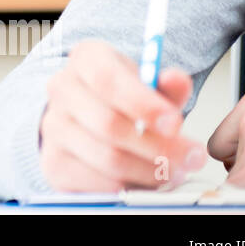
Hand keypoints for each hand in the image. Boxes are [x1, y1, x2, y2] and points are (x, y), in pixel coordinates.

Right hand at [39, 39, 206, 190]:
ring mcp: (53, 127)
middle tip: (191, 157)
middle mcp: (62, 89)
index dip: (142, 103)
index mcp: (86, 58)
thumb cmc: (123, 100)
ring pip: (107, 157)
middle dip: (158, 146)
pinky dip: (130, 186)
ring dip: (150, 170)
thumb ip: (167, 86)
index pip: (106, 78)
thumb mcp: (149, 86)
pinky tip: (147, 179)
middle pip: (109, 124)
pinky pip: (98, 183)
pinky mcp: (54, 163)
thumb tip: (177, 80)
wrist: (90, 119)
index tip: (175, 123)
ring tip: (175, 171)